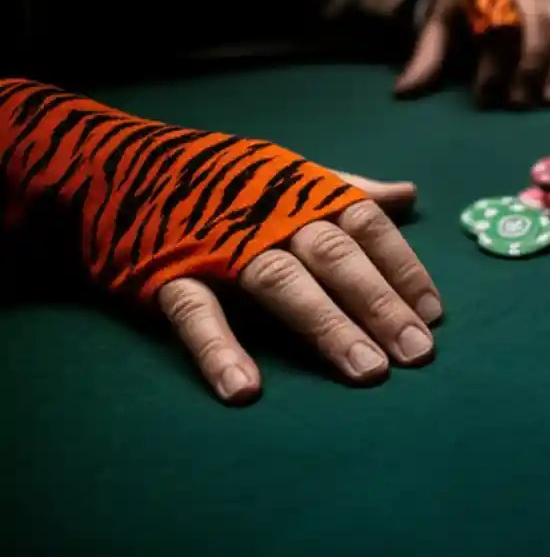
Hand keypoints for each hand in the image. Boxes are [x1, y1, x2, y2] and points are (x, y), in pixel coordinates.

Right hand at [156, 171, 442, 403]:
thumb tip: (408, 195)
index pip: (365, 226)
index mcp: (302, 193)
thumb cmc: (218, 180)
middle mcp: (268, 215)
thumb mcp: (285, 176)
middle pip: (334, 257)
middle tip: (418, 354)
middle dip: (381, 304)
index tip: (435, 315)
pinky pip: (196, 312)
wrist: (107, 166)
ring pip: (280, 283)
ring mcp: (218, 244)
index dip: (403, 268)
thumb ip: (347, 191)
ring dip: (327, 328)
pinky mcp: (166, 272)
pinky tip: (245, 390)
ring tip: (367, 373)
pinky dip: (219, 349)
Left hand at [395, 0, 549, 107]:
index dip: (492, 64)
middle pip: (534, 27)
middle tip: (516, 104)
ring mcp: (547, 6)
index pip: (496, 26)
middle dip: (527, 66)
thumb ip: (426, 60)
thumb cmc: (461, 13)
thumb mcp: (440, 29)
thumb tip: (402, 94)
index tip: (481, 99)